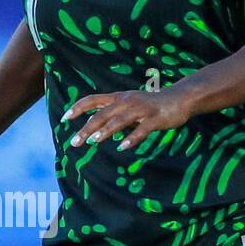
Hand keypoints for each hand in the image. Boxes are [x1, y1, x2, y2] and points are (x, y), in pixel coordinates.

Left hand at [61, 85, 194, 151]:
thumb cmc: (151, 105)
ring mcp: (141, 110)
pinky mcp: (155, 118)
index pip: (93, 100)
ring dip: (105, 131)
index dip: (78, 107)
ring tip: (92, 141)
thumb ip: (113, 114)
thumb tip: (94, 127)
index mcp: (119, 98)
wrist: (180, 98)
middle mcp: (127, 101)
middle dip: (87, 128)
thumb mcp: (129, 106)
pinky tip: (122, 147)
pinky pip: (142, 129)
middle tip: (74, 142)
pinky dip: (132, 138)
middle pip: (102, 114)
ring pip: (119, 121)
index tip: (64, 118)